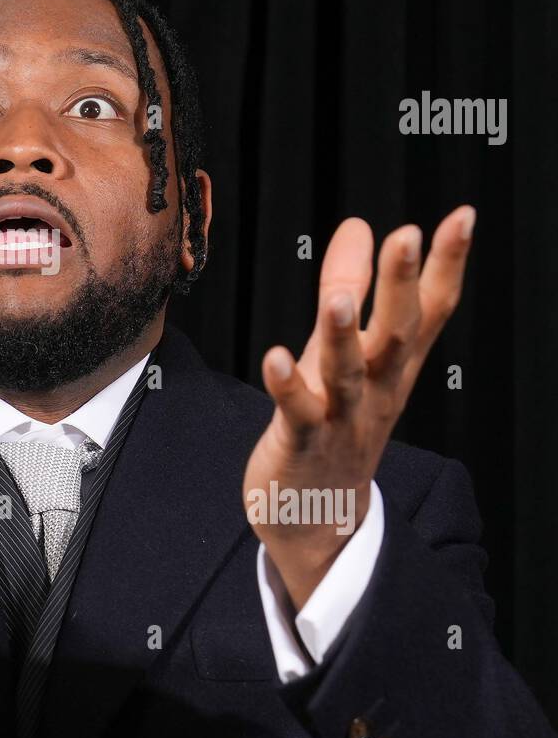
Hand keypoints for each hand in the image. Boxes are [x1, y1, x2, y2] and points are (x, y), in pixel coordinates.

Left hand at [243, 206, 474, 610]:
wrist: (317, 521)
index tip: (463, 216)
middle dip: (402, 285)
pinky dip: (287, 385)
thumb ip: (350, 285)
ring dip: (344, 335)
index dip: (447, 263)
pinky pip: (297, 412)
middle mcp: (376, 389)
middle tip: (408, 235)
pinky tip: (274, 356)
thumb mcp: (345, 350)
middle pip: (396, 334)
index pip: (430, 309)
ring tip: (341, 299)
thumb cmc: (332, 423)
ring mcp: (341, 419)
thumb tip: (360, 225)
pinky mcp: (301, 443)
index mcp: (393, 366)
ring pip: (347, 373)